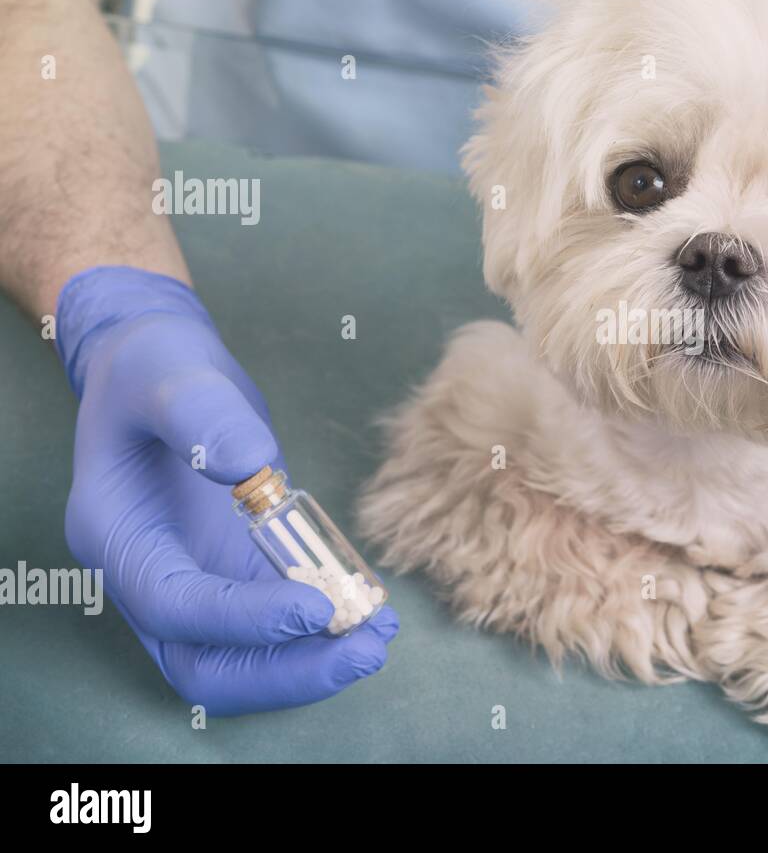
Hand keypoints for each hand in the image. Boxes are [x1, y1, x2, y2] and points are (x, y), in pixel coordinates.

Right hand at [57, 266, 397, 713]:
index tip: (316, 606)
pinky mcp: (231, 574)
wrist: (158, 369)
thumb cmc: (154, 368)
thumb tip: (248, 464)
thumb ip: (203, 414)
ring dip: (308, 664)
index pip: (174, 604)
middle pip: (202, 664)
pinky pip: (270, 630)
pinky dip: (318, 635)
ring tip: (378, 637)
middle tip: (363, 649)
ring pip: (238, 663)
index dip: (243, 617)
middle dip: (284, 671)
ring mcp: (190, 582)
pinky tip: (372, 613)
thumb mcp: (171, 371)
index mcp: (116, 534)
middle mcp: (147, 576)